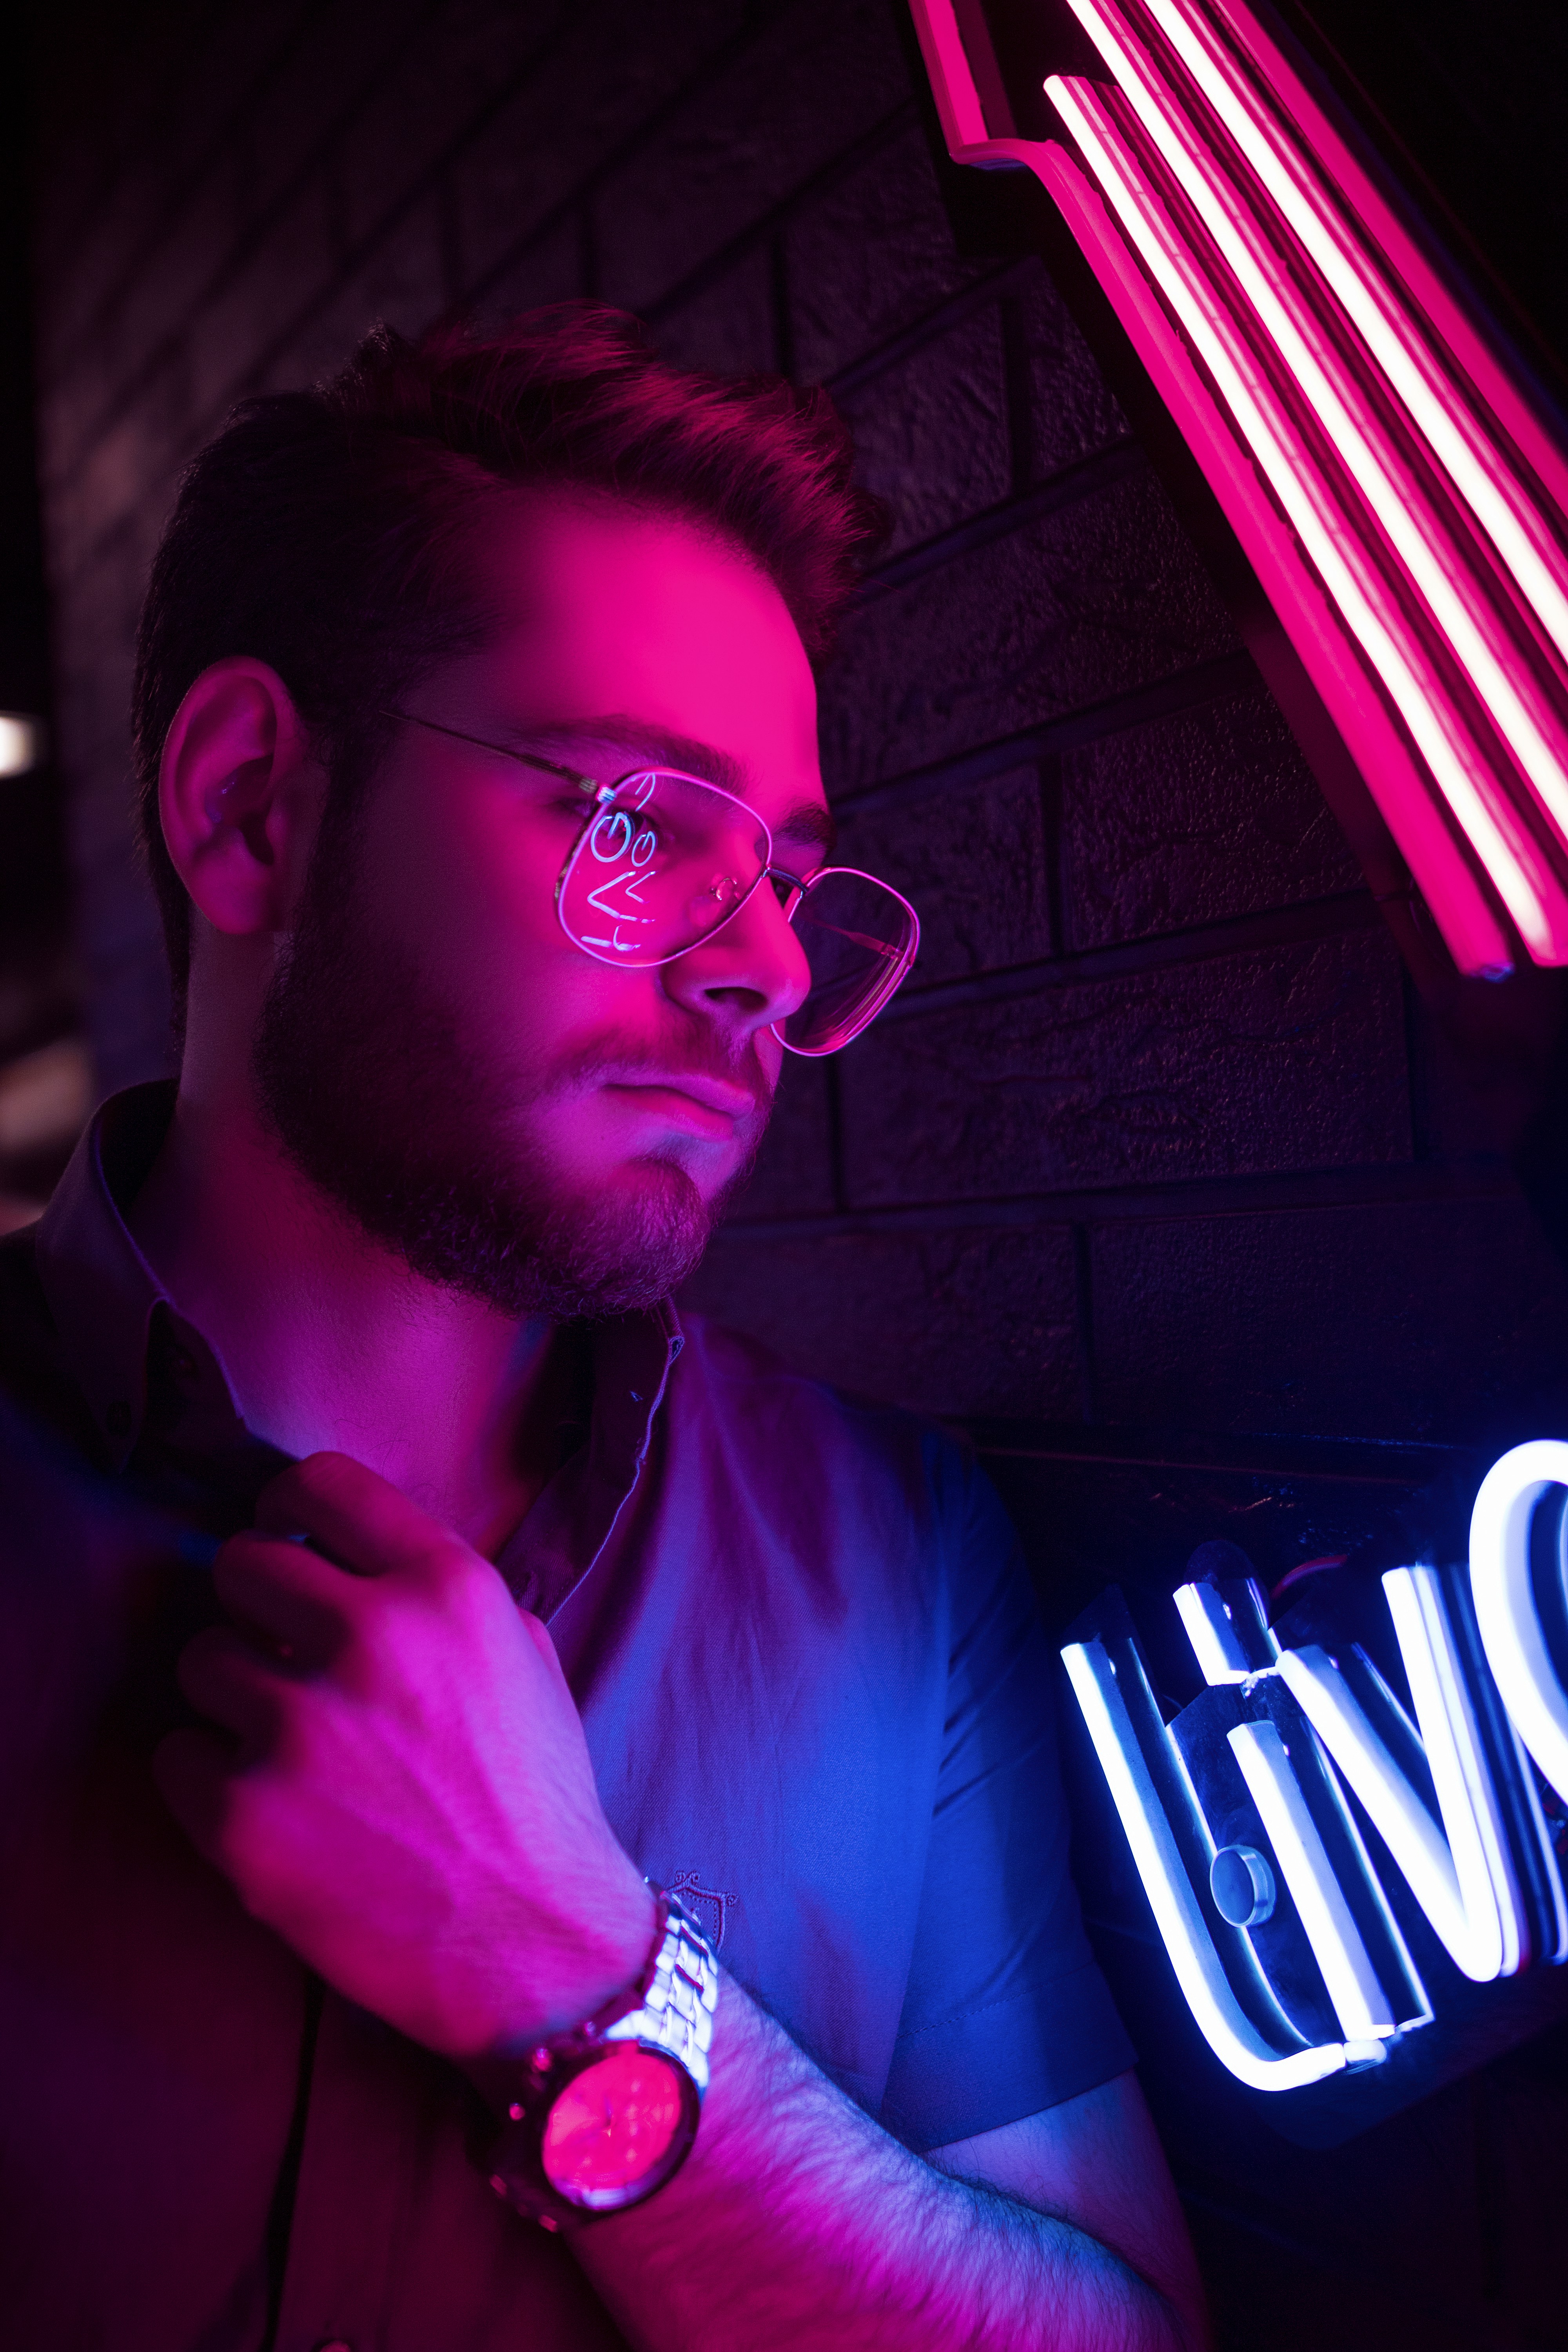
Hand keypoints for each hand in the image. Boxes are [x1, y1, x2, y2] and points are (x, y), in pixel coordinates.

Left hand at [153, 1451, 653, 2058]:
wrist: (532, 1940)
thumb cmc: (531, 1797)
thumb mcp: (523, 1655)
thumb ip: (438, 1594)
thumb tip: (349, 1559)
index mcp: (445, 1588)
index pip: (321, 1485)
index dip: (286, 1509)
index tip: (282, 1539)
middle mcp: (370, 1638)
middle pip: (241, 1565)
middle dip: (256, 1609)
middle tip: (281, 1658)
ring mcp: (299, 1727)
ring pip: (201, 1661)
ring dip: (233, 1698)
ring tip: (289, 1748)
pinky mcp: (244, 1814)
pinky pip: (175, 1754)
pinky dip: (208, 1778)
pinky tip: (268, 1805)